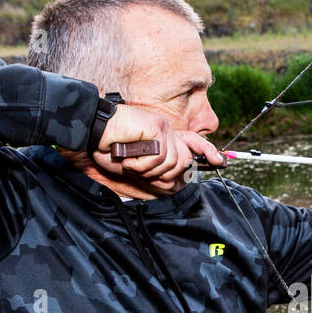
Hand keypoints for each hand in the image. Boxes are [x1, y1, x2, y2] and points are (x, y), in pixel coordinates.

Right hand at [91, 104, 224, 192]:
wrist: (92, 131)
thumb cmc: (109, 148)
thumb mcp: (136, 166)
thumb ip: (157, 172)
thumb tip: (177, 184)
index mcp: (164, 137)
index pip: (193, 143)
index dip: (207, 152)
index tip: (219, 161)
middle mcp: (167, 130)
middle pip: (184, 162)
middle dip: (163, 174)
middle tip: (139, 168)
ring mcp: (163, 128)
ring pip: (172, 163)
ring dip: (147, 169)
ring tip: (130, 159)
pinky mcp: (157, 128)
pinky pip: (160, 157)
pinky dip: (141, 163)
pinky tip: (128, 155)